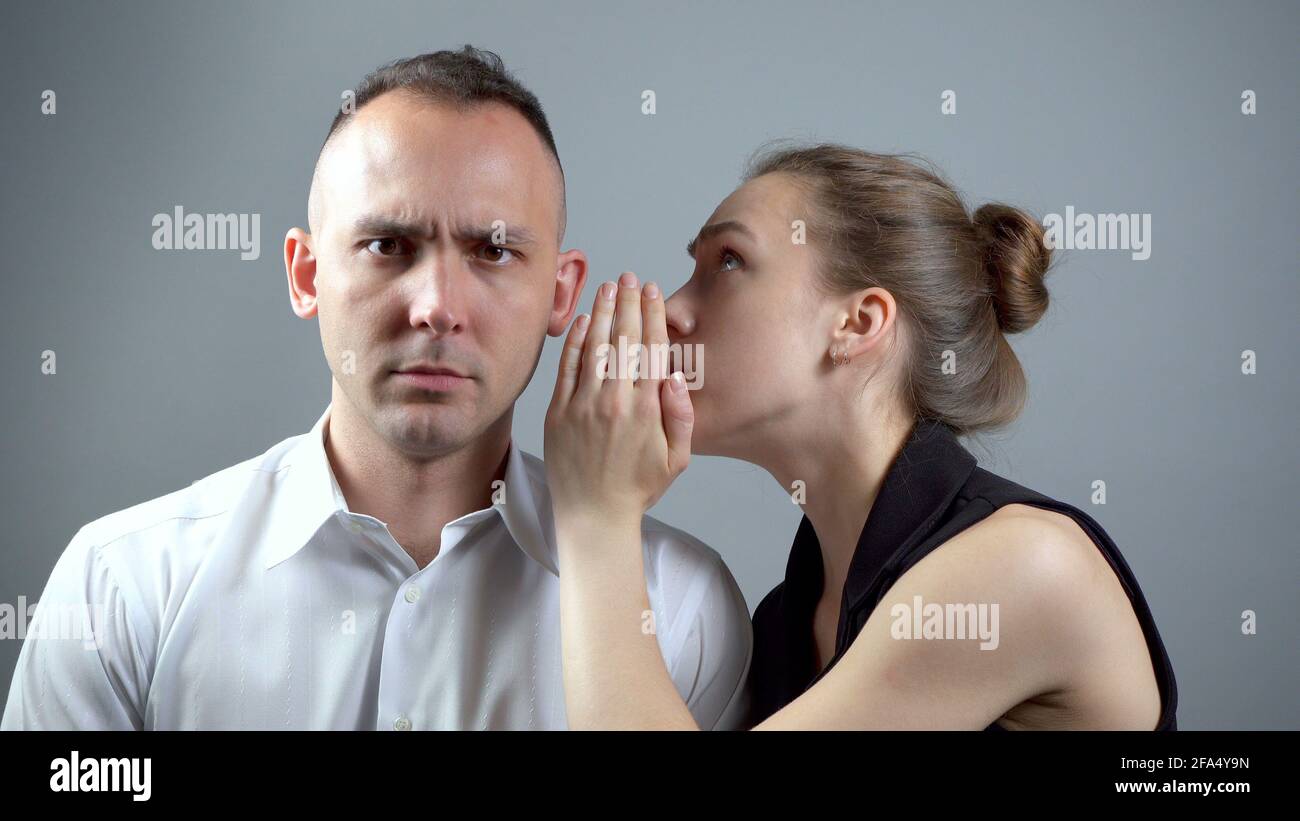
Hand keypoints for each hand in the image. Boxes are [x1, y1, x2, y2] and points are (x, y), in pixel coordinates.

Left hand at [544, 271, 693, 525]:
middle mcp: (616, 401)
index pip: (651, 349)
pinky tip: (585, 320)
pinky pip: (568, 368)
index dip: (652, 315)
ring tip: (607, 287)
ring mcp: (584, 405)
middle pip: (624, 339)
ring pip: (596, 347)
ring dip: (603, 312)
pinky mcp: (559, 412)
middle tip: (629, 277)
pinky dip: (576, 341)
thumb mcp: (676, 459)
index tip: (651, 291)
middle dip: (628, 303)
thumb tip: (677, 376)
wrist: (593, 516)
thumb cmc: (637, 488)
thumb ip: (681, 416)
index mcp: (647, 410)